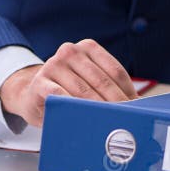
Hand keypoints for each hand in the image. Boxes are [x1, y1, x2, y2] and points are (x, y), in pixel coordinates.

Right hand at [0, 39, 135, 126]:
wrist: (32, 94)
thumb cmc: (65, 90)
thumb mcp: (87, 82)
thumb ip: (108, 87)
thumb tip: (136, 105)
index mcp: (87, 48)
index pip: (115, 71)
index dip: (128, 92)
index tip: (137, 110)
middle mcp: (70, 52)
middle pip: (102, 81)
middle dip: (116, 103)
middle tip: (127, 120)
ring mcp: (53, 65)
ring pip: (83, 90)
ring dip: (98, 109)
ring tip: (110, 123)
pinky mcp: (40, 82)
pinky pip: (61, 97)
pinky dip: (74, 108)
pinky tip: (83, 118)